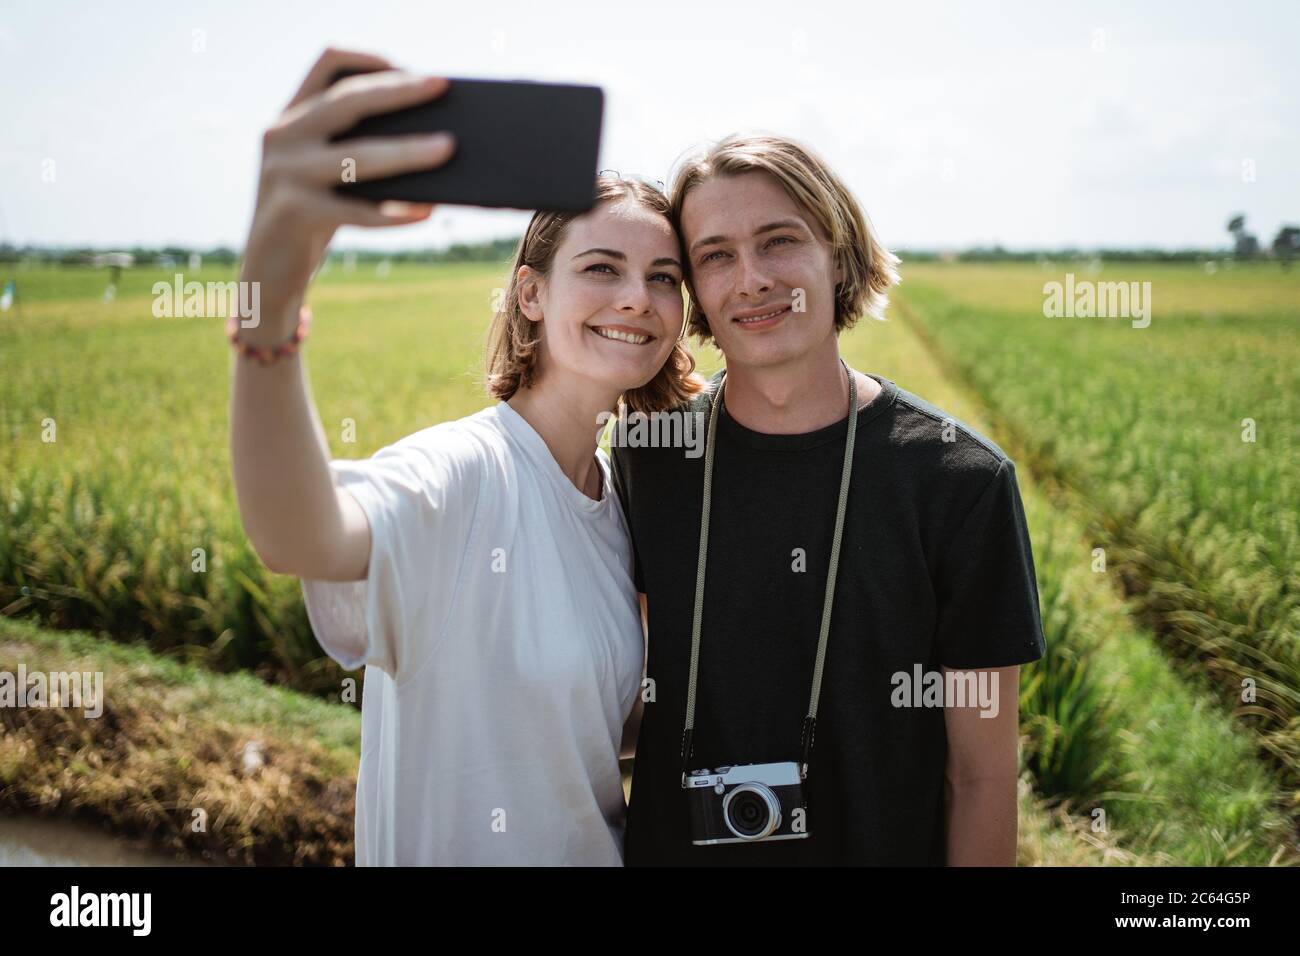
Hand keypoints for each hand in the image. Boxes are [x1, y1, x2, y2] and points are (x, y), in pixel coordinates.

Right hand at [240, 47, 456, 325]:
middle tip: (441, 87)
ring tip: (447, 148)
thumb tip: (435, 141)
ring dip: (407, 151)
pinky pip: (355, 211)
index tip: (410, 68)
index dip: (370, 58)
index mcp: (291, 117)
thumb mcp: (326, 175)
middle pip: (347, 99)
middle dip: (398, 90)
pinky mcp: (292, 212)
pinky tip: (425, 213)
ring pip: (356, 155)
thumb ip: (356, 149)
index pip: (327, 63)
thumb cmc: (312, 218)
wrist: (265, 272)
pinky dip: (394, 212)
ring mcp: (284, 173)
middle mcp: (281, 136)